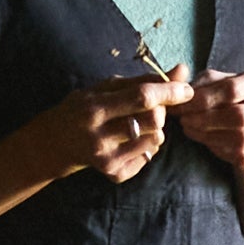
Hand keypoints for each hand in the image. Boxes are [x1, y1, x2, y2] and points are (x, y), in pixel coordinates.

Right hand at [36, 74, 188, 184]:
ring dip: (156, 129)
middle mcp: (100, 136)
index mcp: (95, 109)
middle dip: (161, 110)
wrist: (56, 144)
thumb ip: (144, 80)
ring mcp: (107, 159)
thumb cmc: (84, 108)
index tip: (186, 89)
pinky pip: (149, 156)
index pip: (141, 97)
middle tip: (151, 107)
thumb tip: (182, 70)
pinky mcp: (114, 174)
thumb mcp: (106, 88)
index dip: (169, 91)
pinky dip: (147, 146)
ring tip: (137, 125)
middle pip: (154, 120)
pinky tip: (129, 141)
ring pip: (156, 139)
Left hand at [176, 65, 243, 179]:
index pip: (232, 88)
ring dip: (210, 136)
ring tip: (192, 130)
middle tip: (184, 121)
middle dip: (205, 120)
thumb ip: (199, 84)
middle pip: (239, 115)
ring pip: (242, 137)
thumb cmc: (231, 100)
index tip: (180, 105)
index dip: (202, 99)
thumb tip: (180, 92)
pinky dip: (221, 151)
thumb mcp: (216, 84)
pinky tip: (209, 142)